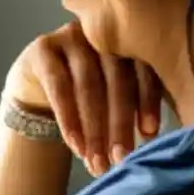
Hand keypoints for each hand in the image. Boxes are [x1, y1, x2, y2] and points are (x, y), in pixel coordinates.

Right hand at [4, 21, 162, 176]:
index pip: (145, 70)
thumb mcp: (115, 93)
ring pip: (89, 86)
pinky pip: (59, 87)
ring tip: (96, 161)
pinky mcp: (44, 48)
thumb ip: (137, 102)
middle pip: (117, 80)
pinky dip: (69, 120)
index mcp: (132, 39)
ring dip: (94, 129)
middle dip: (120, 124)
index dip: (149, 102)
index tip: (149, 134)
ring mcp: (72, 36)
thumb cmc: (86, 94)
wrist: (37, 86)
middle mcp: (105, 33)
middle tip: (121, 158)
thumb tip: (156, 138)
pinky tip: (76, 145)